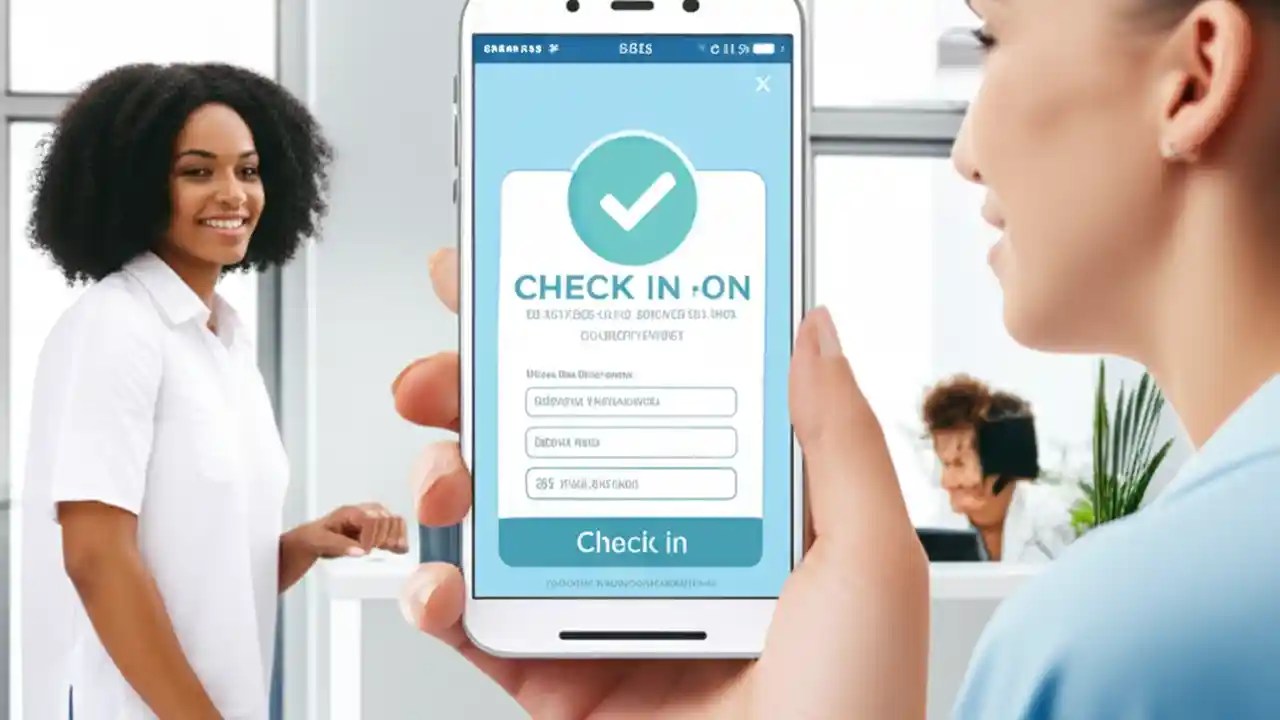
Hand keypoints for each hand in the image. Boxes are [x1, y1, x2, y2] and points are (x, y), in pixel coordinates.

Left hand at [298, 503, 409, 558]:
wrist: (312, 540)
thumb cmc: (314, 538)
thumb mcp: (320, 542)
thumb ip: (340, 546)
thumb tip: (361, 551)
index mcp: (350, 512)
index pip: (371, 519)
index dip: (371, 536)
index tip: (366, 550)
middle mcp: (364, 512)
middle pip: (386, 518)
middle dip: (386, 535)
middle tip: (379, 548)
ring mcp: (372, 519)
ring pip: (394, 521)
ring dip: (397, 536)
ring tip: (394, 549)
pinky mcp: (376, 528)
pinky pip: (395, 528)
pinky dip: (400, 538)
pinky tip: (400, 549)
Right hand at [391, 249, 929, 718]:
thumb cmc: (858, 708)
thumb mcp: (867, 555)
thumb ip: (836, 437)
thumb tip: (811, 325)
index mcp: (723, 503)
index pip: (641, 391)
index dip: (581, 331)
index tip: (528, 277)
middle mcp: (650, 543)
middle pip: (543, 442)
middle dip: (476, 391)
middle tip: (445, 369)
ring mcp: (595, 607)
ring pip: (492, 520)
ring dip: (443, 481)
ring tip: (442, 479)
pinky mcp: (551, 676)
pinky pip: (473, 624)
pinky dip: (433, 596)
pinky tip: (438, 583)